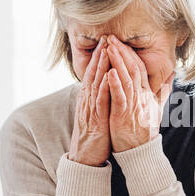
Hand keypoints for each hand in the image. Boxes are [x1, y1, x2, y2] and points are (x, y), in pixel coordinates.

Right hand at [67, 42, 111, 165]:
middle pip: (92, 73)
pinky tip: (108, 75)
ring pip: (94, 83)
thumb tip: (108, 89)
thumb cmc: (95, 137)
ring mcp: (89, 109)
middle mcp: (87, 101)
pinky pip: (99, 101)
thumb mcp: (99, 115)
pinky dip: (103, 87)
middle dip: (99, 54)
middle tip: (106, 36)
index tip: (108, 41)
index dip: (100, 57)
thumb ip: (103, 101)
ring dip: (100, 65)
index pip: (95, 73)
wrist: (85, 159)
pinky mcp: (95, 120)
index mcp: (90, 99)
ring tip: (106, 49)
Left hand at [104, 35, 168, 152]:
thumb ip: (163, 90)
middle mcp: (141, 97)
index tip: (120, 41)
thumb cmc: (144, 131)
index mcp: (146, 94)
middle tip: (111, 37)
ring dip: (118, 62)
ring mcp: (134, 106)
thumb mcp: (157, 108)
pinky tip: (110, 72)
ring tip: (109, 47)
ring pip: (127, 79)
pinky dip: (115, 84)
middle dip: (122, 51)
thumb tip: (172, 75)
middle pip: (133, 69)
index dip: (130, 53)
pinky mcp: (124, 116)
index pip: (140, 68)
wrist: (141, 153)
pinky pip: (121, 97)